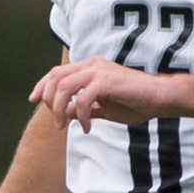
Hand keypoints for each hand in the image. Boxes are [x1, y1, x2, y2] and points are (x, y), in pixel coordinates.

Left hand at [30, 56, 169, 131]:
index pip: (56, 72)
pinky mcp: (106, 81)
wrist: (160, 98)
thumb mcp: (103, 108)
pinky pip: (81, 100)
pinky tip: (87, 127)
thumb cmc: (136, 103)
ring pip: (63, 87)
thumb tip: (64, 114)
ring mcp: (98, 71)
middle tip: (56, 122)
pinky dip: (79, 116)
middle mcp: (91, 65)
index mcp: (90, 67)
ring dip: (59, 109)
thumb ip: (83, 108)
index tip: (33, 100)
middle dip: (47, 100)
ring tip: (65, 126)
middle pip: (55, 77)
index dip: (41, 85)